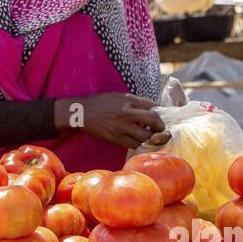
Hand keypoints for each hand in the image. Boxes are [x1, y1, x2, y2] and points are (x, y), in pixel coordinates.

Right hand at [55, 93, 171, 149]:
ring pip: (146, 136)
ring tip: (144, 135)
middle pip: (154, 120)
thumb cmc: (101, 103)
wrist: (82, 112)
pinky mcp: (115, 138)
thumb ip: (135, 102)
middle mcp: (127, 112)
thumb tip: (153, 110)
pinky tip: (133, 139)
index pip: (154, 106)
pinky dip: (137, 143)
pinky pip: (134, 144)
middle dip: (159, 126)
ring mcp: (122, 126)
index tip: (158, 118)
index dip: (159, 113)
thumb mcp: (119, 97)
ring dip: (148, 137)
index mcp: (129, 100)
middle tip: (158, 129)